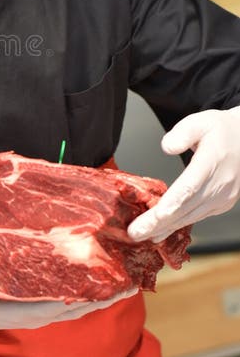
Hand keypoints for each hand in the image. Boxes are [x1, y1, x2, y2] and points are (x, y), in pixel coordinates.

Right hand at [0, 285, 137, 335]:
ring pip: (81, 303)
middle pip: (80, 306)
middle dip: (106, 295)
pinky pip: (72, 297)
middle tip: (132, 280)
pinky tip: (103, 278)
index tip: (107, 289)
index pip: (61, 305)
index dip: (85, 299)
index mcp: (25, 312)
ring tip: (127, 278)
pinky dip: (90, 290)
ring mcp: (43, 309)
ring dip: (104, 293)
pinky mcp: (43, 302)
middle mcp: (40, 313)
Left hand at [127, 106, 239, 242]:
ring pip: (190, 217)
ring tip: (142, 235)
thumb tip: (167, 147)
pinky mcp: (221, 204)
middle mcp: (220, 185)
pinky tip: (161, 231)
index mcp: (213, 163)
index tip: (154, 216)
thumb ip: (182, 133)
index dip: (171, 204)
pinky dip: (178, 225)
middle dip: (158, 223)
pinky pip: (197, 217)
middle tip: (135, 232)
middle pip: (185, 208)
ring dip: (165, 228)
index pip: (190, 188)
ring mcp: (222, 197)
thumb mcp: (200, 121)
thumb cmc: (221, 130)